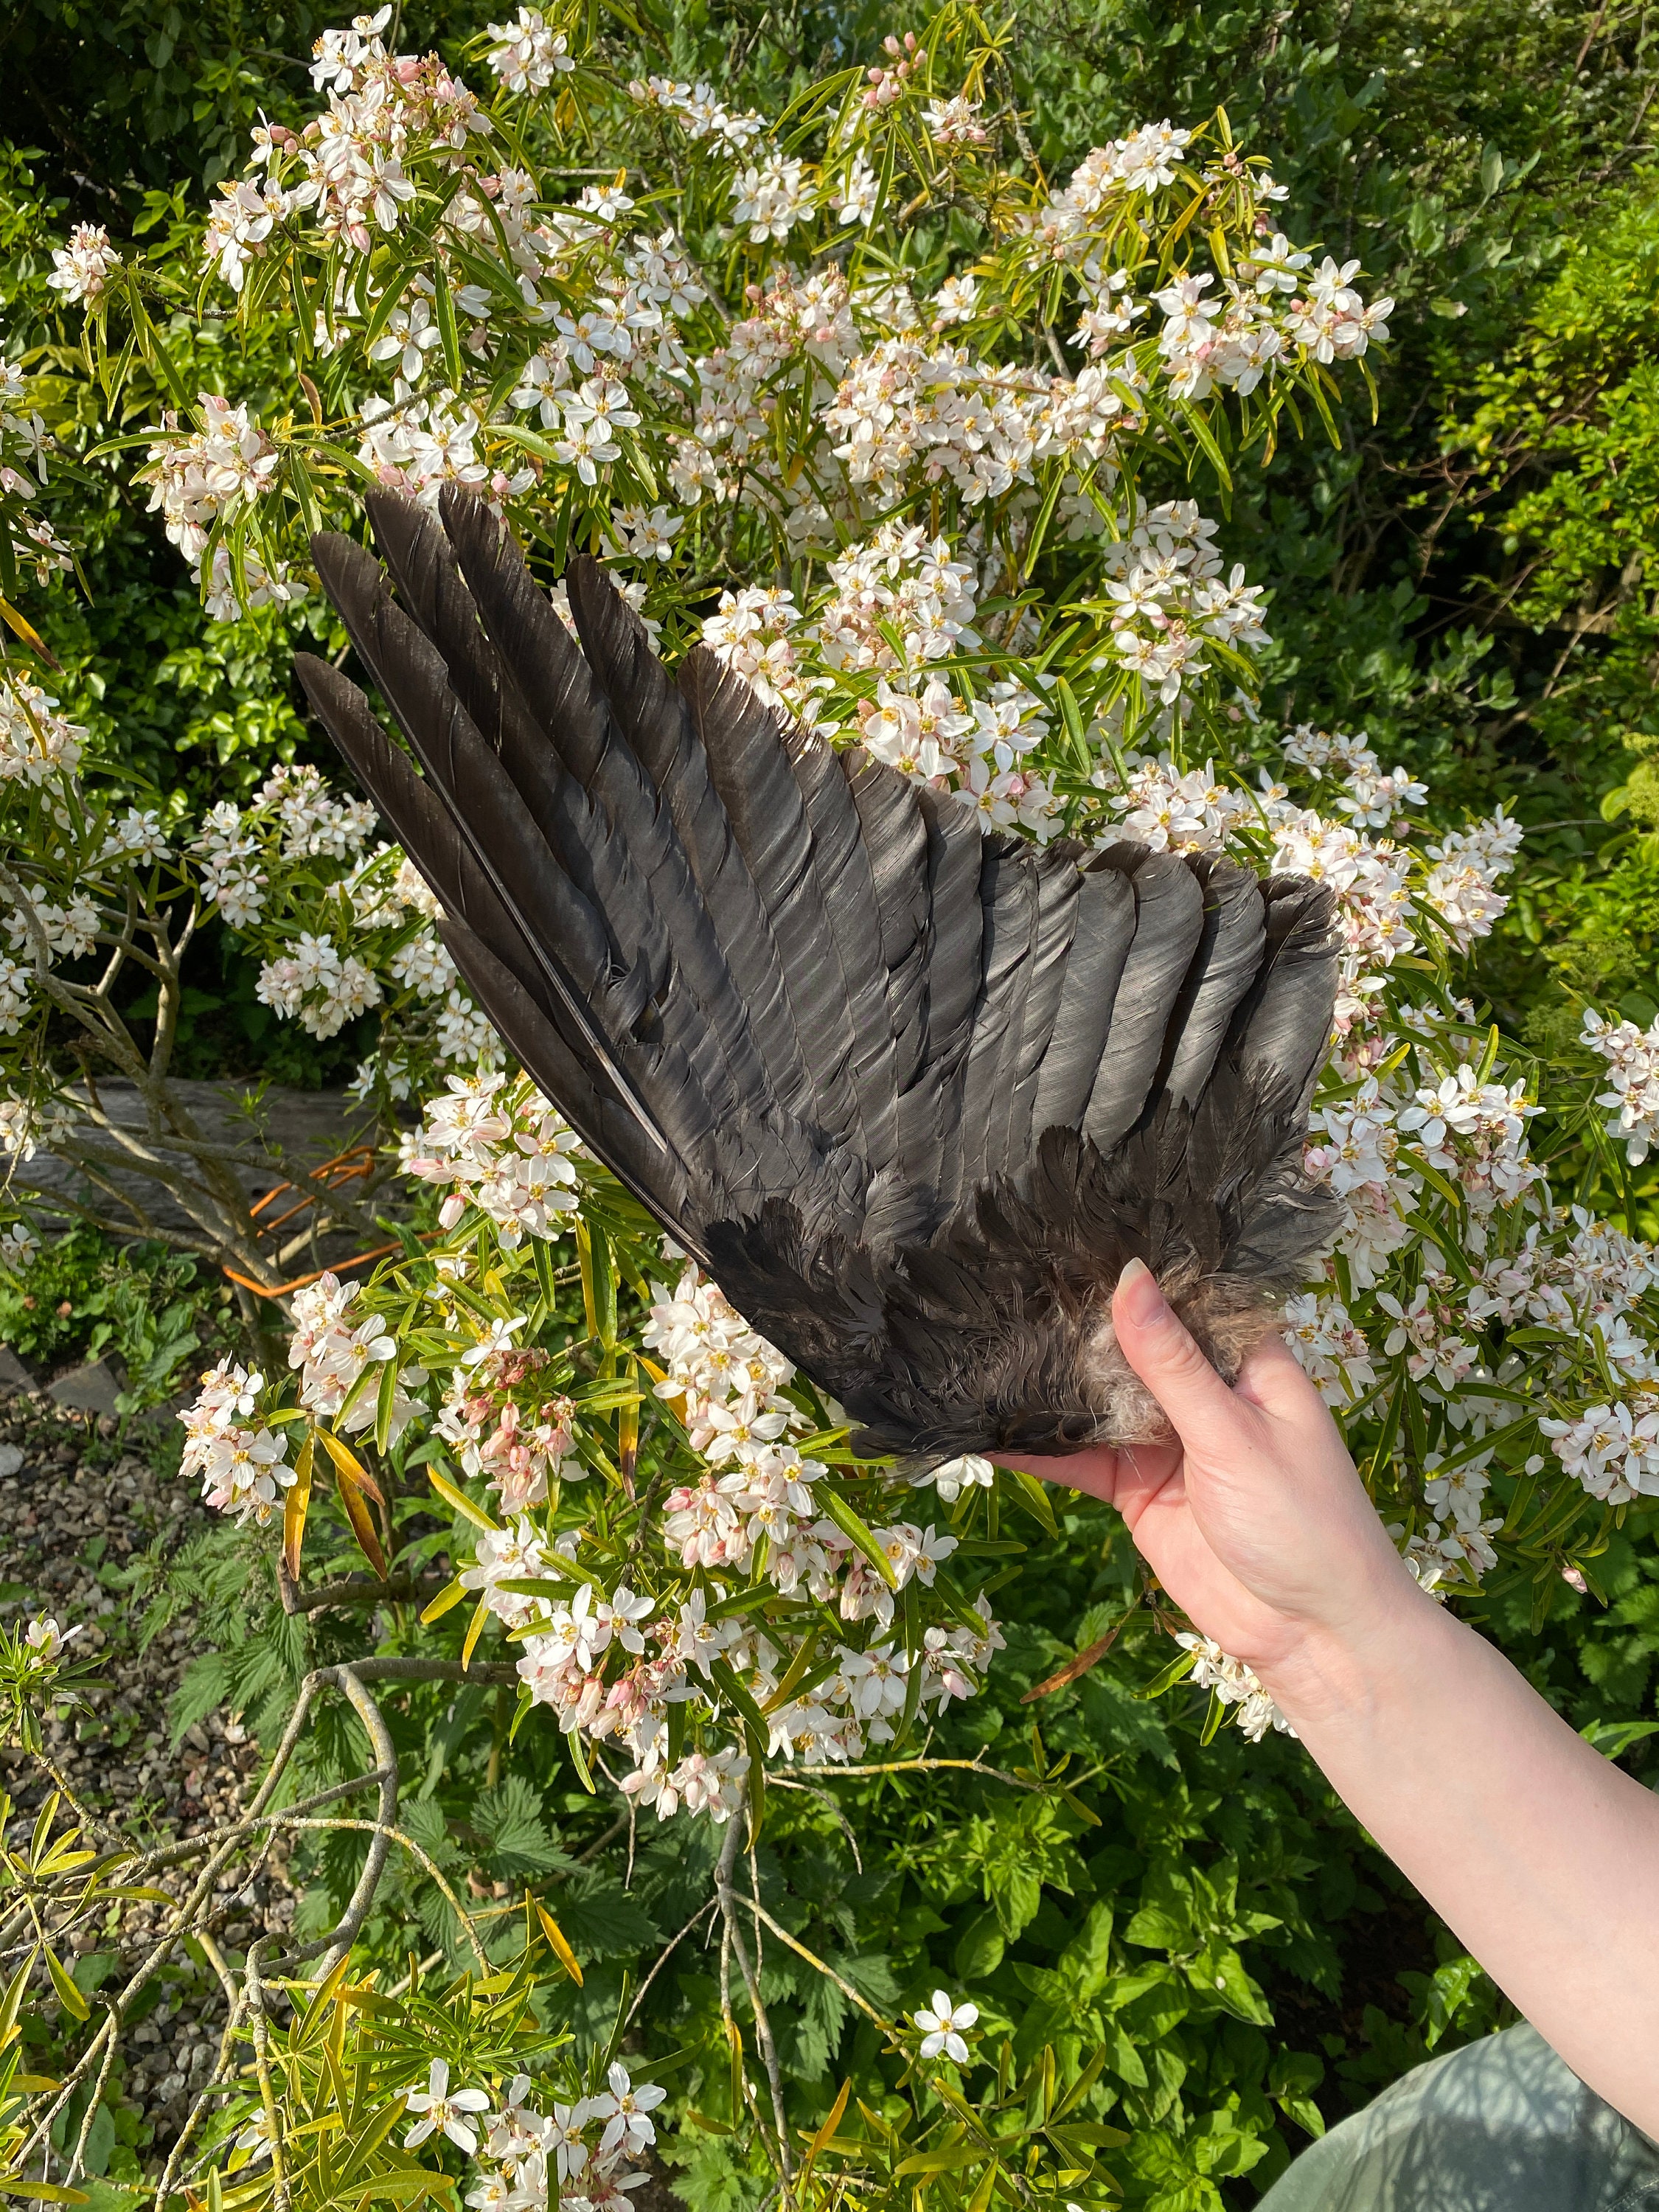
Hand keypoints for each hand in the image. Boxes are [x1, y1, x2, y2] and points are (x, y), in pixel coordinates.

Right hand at [1003, 1259, 1420, 1683]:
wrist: (1313, 1637)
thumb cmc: (1303, 1521)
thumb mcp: (1234, 1434)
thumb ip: (1171, 1363)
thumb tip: (1129, 1275)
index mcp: (1245, 1362)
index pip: (1184, 1299)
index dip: (1134, 1271)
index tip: (1067, 1231)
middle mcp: (1203, 1394)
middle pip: (1131, 1347)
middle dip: (1076, 1325)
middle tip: (1001, 1279)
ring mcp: (1167, 1442)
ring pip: (1098, 1401)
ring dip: (1050, 1385)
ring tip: (981, 1343)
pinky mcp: (1138, 1491)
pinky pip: (1082, 1459)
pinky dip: (1040, 1448)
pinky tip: (986, 1431)